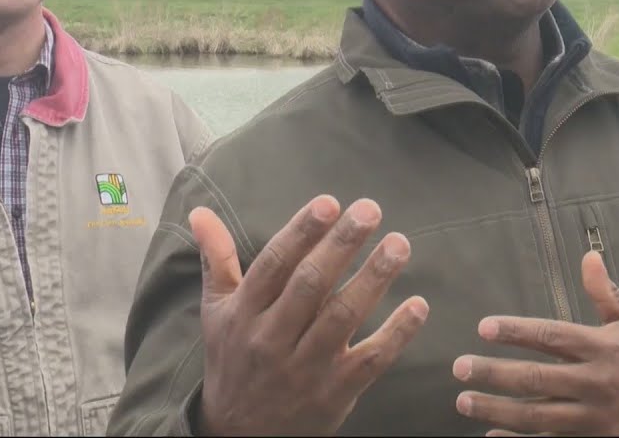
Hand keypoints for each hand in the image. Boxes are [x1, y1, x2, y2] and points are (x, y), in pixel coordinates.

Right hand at [190, 196, 428, 435]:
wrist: (239, 435)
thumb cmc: (233, 360)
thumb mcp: (217, 312)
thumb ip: (216, 260)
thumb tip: (199, 213)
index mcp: (245, 313)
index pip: (274, 265)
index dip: (302, 232)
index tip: (329, 203)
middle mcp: (272, 338)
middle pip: (311, 285)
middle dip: (342, 245)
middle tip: (370, 210)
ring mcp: (306, 367)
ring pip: (342, 317)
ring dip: (374, 279)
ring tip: (399, 245)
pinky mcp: (335, 391)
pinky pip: (370, 359)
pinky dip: (397, 333)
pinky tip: (418, 304)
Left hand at [453, 251, 618, 435]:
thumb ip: (605, 292)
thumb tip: (588, 255)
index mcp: (602, 346)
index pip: (552, 336)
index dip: (517, 331)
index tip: (484, 327)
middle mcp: (595, 381)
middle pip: (537, 378)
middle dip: (494, 373)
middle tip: (460, 367)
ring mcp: (594, 416)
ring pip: (538, 415)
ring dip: (498, 409)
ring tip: (466, 401)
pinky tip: (492, 435)